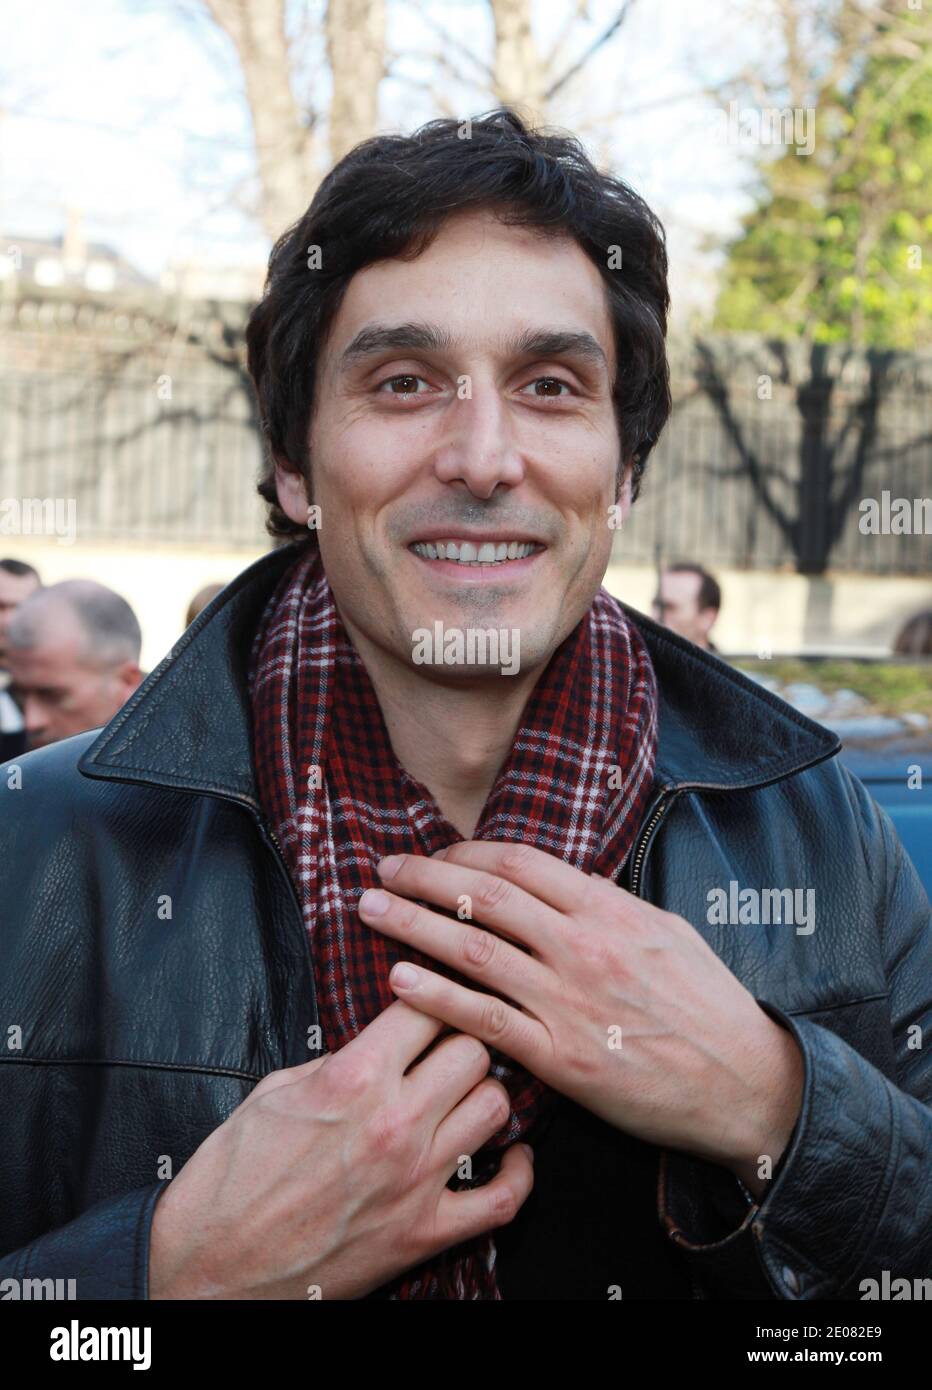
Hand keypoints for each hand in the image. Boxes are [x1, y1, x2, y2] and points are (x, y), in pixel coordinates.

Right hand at [148, 999, 533, 1298]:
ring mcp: (415, 1180)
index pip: (426, 1007)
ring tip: (466, 1097)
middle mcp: (393, 1122)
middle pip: (473, 1051)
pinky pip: (503, 1200)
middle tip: (446, 1050)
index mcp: (352, 1078)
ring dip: (483, 1097)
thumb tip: (375, 1045)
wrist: (211, 1266)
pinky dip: (518, 1176)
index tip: (433, 995)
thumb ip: (336, 1061)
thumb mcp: (274, 1092)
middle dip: (461, 1043)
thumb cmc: (231, 1176)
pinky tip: (512, 1158)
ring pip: (495, 1109)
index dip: (431, 994)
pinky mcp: (424, 1234)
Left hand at [358, 842, 803, 1183]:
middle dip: (424, 877)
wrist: (744, 1081)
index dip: (465, 853)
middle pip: (484, 897)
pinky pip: (485, 1019)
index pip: (519, 863)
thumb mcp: (665, 931)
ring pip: (473, 950)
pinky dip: (436, 996)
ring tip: (372, 910)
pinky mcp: (561, 1057)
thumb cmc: (707, 1004)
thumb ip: (607, 906)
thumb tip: (559, 885)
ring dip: (413, 925)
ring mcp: (568, 1001)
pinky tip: (398, 979)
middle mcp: (583, 946)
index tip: (434, 853)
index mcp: (609, 908)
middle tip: (383, 870)